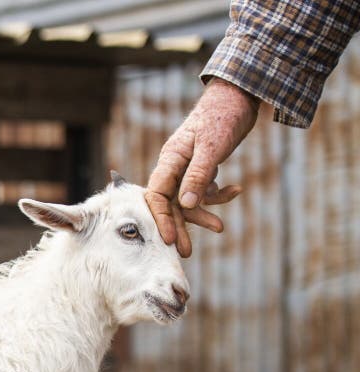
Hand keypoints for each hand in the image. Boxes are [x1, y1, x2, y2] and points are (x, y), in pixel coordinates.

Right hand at [146, 77, 259, 256]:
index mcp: (170, 161)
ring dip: (202, 214)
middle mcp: (175, 167)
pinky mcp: (203, 168)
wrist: (239, 95)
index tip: (169, 240)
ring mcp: (188, 169)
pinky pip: (205, 189)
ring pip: (189, 200)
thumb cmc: (222, 116)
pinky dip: (219, 193)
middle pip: (171, 204)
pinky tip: (236, 191)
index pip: (156, 196)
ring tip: (219, 229)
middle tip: (185, 252)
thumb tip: (186, 205)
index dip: (161, 219)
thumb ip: (197, 176)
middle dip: (180, 227)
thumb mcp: (211, 147)